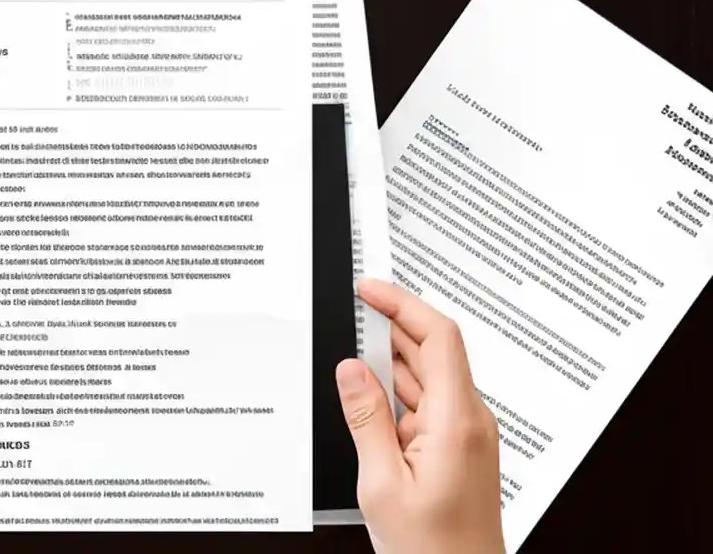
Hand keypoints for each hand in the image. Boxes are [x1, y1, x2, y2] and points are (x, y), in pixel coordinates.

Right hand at [338, 279, 503, 553]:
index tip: (369, 289)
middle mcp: (470, 421)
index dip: (403, 303)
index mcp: (458, 422)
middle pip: (432, 352)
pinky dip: (396, 395)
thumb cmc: (432, 550)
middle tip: (348, 320)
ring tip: (350, 368)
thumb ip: (366, 419)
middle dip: (388, 330)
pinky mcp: (458, 449)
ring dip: (389, 366)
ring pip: (426, 378)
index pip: (438, 337)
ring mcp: (466, 435)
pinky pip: (426, 405)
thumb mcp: (382, 483)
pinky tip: (368, 404)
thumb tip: (350, 371)